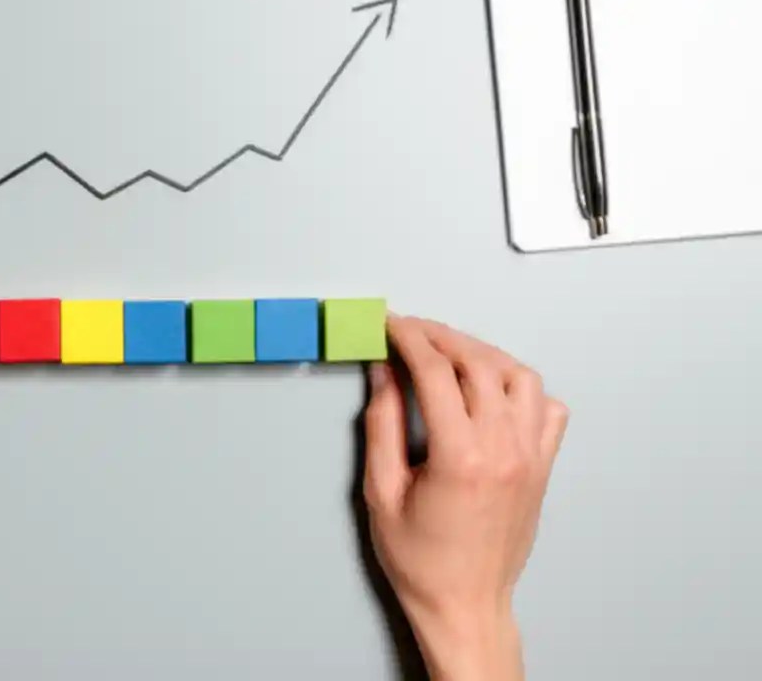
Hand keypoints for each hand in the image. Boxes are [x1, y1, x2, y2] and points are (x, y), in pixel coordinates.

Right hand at [363, 316, 567, 680]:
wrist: (466, 604)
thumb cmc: (420, 560)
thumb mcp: (382, 492)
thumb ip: (382, 425)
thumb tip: (383, 373)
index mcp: (460, 456)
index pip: (435, 372)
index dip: (408, 339)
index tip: (390, 325)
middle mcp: (505, 449)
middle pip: (478, 363)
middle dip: (441, 337)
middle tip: (411, 331)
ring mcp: (531, 456)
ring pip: (519, 376)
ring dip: (482, 354)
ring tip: (449, 352)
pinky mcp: (543, 467)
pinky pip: (547, 408)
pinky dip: (521, 387)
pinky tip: (492, 389)